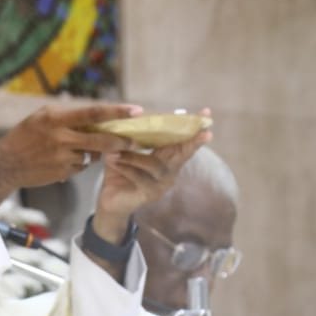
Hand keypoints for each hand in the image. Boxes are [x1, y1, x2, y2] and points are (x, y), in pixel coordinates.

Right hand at [0, 103, 141, 218]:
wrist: (6, 164)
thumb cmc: (25, 136)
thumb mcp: (42, 118)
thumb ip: (68, 116)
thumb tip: (97, 117)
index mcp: (56, 119)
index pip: (93, 113)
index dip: (117, 111)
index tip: (136, 110)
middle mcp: (61, 138)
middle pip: (101, 141)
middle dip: (120, 142)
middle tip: (133, 142)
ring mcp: (63, 157)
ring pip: (92, 155)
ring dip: (92, 152)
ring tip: (71, 149)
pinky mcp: (63, 173)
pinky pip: (81, 166)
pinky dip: (78, 163)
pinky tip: (61, 160)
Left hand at [90, 114, 212, 243]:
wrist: (109, 201)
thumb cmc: (120, 172)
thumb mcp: (126, 150)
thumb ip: (133, 135)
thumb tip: (135, 113)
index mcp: (166, 158)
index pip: (181, 141)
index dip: (193, 128)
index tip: (206, 113)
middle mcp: (169, 172)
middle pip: (183, 154)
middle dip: (192, 141)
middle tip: (205, 131)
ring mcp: (162, 185)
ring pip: (156, 166)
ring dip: (135, 156)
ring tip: (116, 151)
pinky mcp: (150, 195)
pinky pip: (140, 178)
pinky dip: (126, 168)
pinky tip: (113, 161)